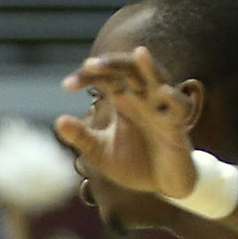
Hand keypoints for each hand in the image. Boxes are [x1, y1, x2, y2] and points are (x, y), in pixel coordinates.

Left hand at [54, 46, 197, 198]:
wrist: (160, 186)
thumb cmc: (132, 163)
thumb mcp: (99, 152)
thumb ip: (81, 136)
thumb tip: (58, 121)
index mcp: (124, 101)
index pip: (106, 79)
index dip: (88, 77)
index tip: (66, 85)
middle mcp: (143, 100)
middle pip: (131, 70)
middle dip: (113, 65)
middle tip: (90, 65)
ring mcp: (161, 111)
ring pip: (159, 80)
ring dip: (150, 67)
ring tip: (139, 52)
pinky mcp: (176, 127)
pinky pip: (179, 108)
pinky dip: (173, 98)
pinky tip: (162, 91)